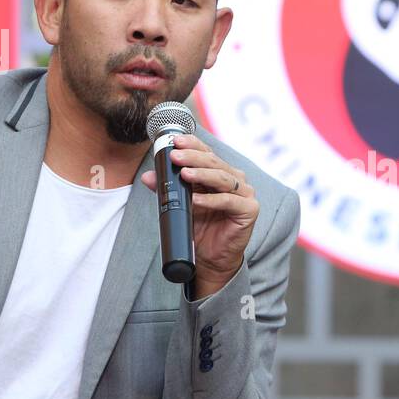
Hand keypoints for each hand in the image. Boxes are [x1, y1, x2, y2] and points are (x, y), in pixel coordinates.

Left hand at [141, 134, 258, 294]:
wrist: (211, 258)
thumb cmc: (200, 228)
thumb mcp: (180, 205)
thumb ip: (168, 189)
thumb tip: (148, 176)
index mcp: (221, 173)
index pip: (208, 153)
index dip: (193, 145)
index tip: (175, 141)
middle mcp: (236, 180)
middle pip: (214, 163)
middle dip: (193, 158)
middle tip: (175, 156)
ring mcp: (245, 194)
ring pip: (222, 178)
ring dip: (202, 174)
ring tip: (184, 174)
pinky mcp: (249, 210)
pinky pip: (229, 201)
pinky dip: (212, 200)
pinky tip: (196, 199)